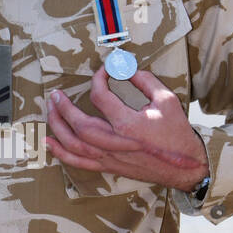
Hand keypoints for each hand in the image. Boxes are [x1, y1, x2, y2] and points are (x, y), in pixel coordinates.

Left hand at [45, 67, 209, 190]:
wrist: (184, 166)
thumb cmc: (177, 132)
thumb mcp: (166, 100)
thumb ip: (145, 80)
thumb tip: (125, 66)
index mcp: (129, 124)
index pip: (101, 97)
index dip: (98, 79)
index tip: (102, 71)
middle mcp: (115, 143)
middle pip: (80, 124)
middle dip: (64, 107)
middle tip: (56, 94)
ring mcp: (110, 157)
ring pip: (75, 144)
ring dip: (58, 126)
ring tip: (50, 110)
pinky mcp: (109, 167)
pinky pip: (79, 163)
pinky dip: (61, 153)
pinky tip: (48, 142)